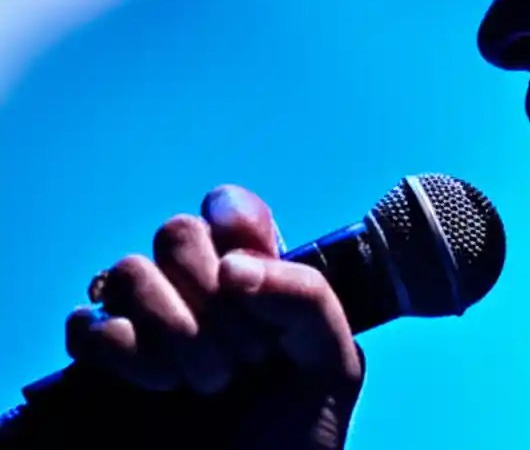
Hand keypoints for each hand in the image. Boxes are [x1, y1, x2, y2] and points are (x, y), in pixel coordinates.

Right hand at [63, 185, 364, 448]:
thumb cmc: (294, 445)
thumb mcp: (332, 369)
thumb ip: (307, 301)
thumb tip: (234, 266)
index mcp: (261, 288)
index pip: (231, 213)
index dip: (237, 221)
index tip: (248, 265)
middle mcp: (201, 299)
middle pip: (177, 232)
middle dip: (214, 291)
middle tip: (246, 354)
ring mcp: (148, 332)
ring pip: (128, 271)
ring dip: (175, 324)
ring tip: (210, 381)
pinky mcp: (103, 371)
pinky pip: (86, 325)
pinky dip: (123, 350)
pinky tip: (158, 385)